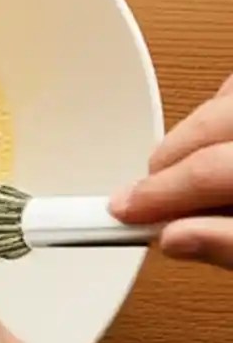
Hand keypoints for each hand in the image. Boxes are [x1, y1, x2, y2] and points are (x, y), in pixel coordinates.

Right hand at [111, 73, 232, 266]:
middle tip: (140, 200)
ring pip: (225, 97)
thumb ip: (232, 246)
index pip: (209, 169)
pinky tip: (215, 144)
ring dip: (193, 134)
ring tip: (179, 174)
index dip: (159, 195)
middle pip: (213, 125)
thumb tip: (174, 238)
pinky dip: (219, 112)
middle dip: (168, 166)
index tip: (120, 213)